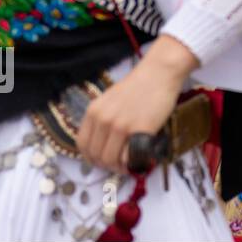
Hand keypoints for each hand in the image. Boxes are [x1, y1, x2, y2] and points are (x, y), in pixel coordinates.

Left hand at [75, 35, 197, 172]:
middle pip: (96, 155)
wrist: (159, 74)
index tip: (101, 160)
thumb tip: (103, 142)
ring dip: (119, 167)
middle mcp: (103, 120)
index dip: (91, 157)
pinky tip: (138, 159)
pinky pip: (129, 156)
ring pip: (110, 159)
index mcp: (93, 112)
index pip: (82, 145)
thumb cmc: (138, 86)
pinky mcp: (139, 129)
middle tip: (118, 166)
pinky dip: (132, 162)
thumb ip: (103, 119)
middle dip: (106, 165)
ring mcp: (120, 125)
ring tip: (128, 166)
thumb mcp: (110, 100)